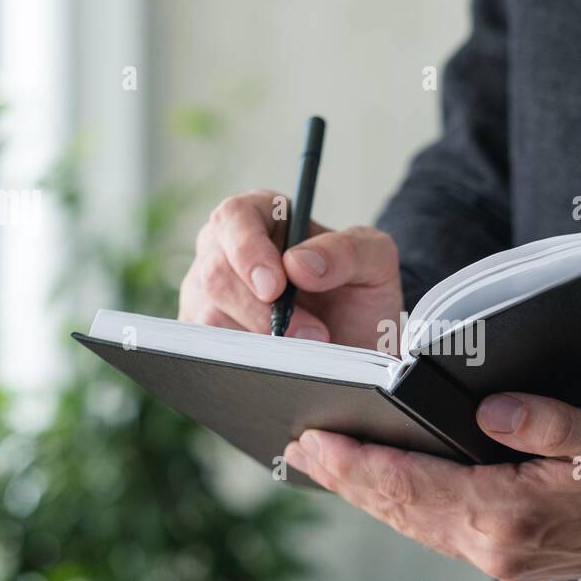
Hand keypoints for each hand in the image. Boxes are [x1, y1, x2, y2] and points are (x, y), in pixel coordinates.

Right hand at [178, 189, 402, 350]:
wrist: (358, 350)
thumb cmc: (361, 296)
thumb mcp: (375, 262)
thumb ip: (347, 250)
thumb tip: (297, 263)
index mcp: (263, 216)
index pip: (235, 217)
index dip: (248, 250)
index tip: (274, 287)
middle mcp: (226, 251)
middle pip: (216, 273)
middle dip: (262, 311)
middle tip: (312, 334)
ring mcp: (209, 296)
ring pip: (209, 317)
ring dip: (260, 341)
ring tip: (306, 350)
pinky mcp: (206, 338)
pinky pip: (208, 352)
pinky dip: (246, 362)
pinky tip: (278, 365)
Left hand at [283, 393, 580, 580]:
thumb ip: (553, 423)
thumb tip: (494, 410)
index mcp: (514, 515)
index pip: (414, 485)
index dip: (358, 463)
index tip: (313, 440)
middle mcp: (498, 546)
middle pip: (402, 510)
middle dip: (349, 479)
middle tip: (300, 448)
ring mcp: (504, 556)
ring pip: (417, 524)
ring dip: (372, 495)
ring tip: (330, 464)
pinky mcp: (514, 554)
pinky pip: (441, 530)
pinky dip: (406, 506)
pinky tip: (392, 487)